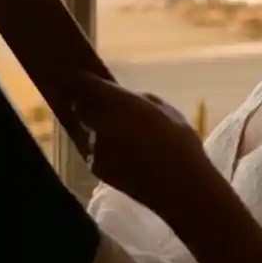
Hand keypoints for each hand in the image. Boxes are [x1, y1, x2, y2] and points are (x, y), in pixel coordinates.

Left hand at [69, 72, 218, 222]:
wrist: (180, 188)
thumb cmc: (181, 144)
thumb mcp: (167, 112)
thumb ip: (140, 101)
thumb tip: (126, 98)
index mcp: (120, 104)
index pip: (89, 84)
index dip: (83, 78)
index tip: (81, 74)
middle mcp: (101, 122)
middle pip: (80, 104)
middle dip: (83, 99)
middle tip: (89, 95)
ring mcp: (95, 146)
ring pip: (85, 127)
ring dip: (90, 122)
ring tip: (108, 124)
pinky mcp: (94, 167)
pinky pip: (90, 147)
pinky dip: (97, 143)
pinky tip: (113, 145)